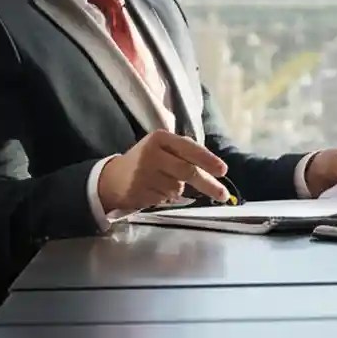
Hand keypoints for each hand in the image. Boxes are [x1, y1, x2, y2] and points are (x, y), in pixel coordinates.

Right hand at [98, 130, 229, 211]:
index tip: (223, 171)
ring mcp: (144, 174)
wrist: (113, 178)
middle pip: (187, 171)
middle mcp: (152, 154)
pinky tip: (154, 190)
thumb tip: (214, 167)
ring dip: (179, 189)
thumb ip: (185, 152)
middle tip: (223, 194)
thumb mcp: (163, 147)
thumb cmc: (146, 160)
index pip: (189, 149)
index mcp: (160, 138)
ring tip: (164, 182)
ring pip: (178, 188)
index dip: (208, 160)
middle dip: (208, 184)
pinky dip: (166, 197)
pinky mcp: (139, 191)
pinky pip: (165, 198)